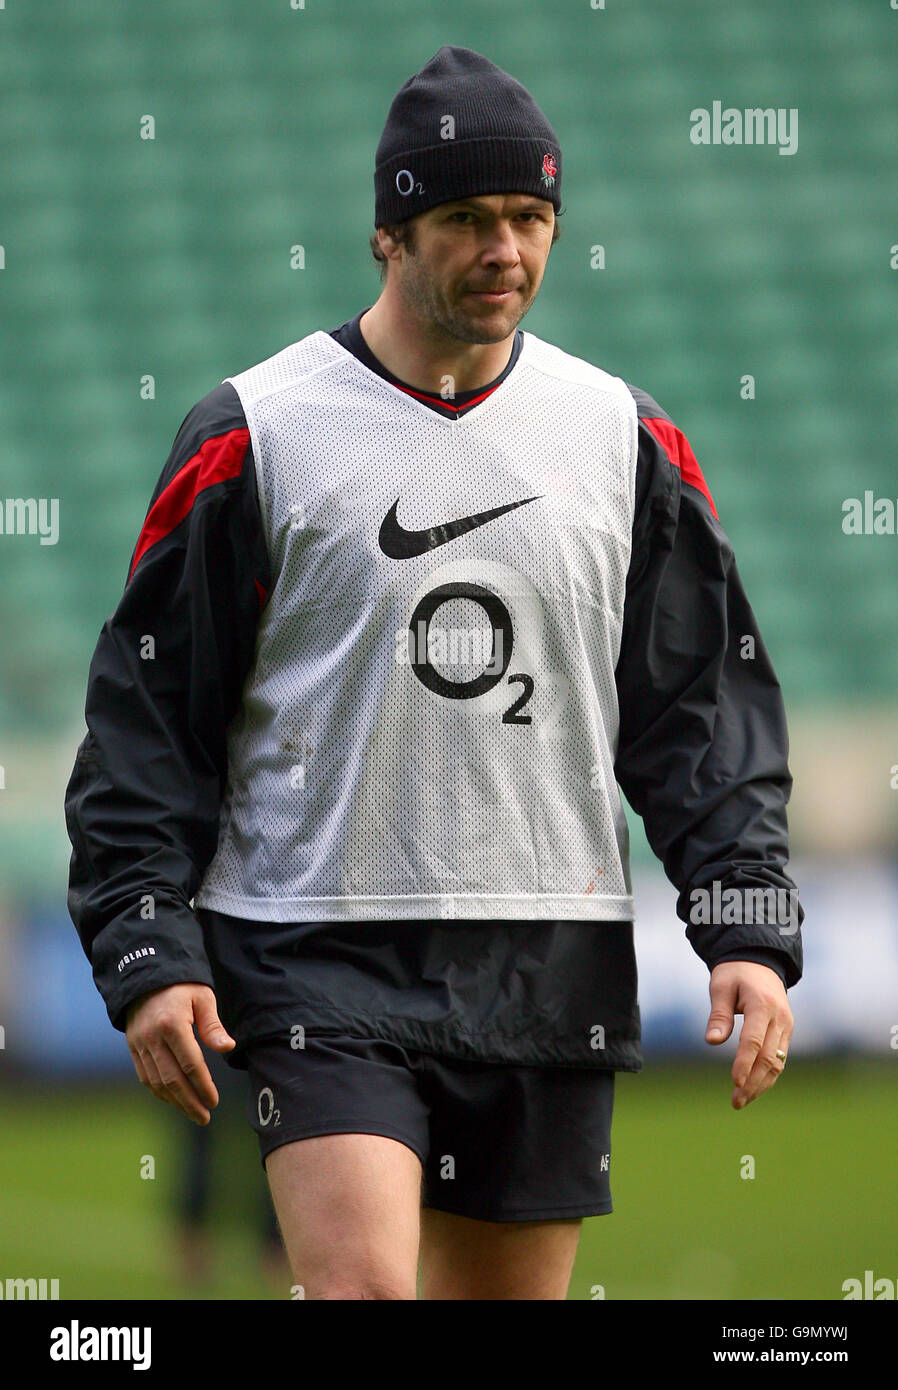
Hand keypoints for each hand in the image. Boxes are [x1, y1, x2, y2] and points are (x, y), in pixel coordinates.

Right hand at [125, 982, 235, 1124]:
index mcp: (172, 1023)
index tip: (214, 1101)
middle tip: (204, 1116)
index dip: (203, 1086)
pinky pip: (145, 1076)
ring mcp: (139, 1043)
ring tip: (192, 1113)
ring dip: (174, 1102)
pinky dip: (159, 1091)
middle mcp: (152, 1037)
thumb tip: (227, 1047)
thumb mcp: (203, 997)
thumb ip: (213, 1025)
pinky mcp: (133, 1046)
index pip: (190, 1064)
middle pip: (172, 1079)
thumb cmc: (182, 985)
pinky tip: (174, 1099)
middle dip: (189, 1102)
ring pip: (156, 1082)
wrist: (147, 974)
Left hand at [704, 962, 792, 1109]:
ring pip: (777, 1062)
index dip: (744, 1063)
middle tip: (735, 1102)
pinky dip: (767, 1076)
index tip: (734, 1082)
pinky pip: (779, 1058)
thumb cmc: (735, 973)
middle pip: (768, 1057)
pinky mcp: (786, 1032)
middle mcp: (779, 1017)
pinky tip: (753, 1088)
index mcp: (762, 1004)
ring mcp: (786, 1026)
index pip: (753, 1040)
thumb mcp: (721, 986)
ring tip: (741, 1100)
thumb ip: (719, 1014)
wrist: (759, 960)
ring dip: (761, 1084)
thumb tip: (712, 1041)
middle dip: (752, 1082)